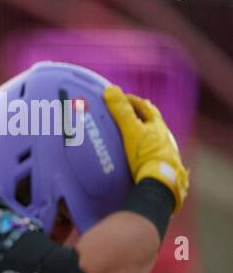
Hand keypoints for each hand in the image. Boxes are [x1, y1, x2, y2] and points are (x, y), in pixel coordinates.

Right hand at [103, 85, 189, 212]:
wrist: (158, 182)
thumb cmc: (146, 155)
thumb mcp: (131, 130)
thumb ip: (121, 111)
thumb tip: (110, 89)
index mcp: (158, 126)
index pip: (146, 107)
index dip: (132, 100)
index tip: (119, 97)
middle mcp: (163, 136)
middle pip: (149, 121)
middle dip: (137, 115)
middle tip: (123, 112)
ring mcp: (162, 151)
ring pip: (149, 136)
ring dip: (138, 132)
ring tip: (124, 133)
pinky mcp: (157, 164)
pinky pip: (146, 151)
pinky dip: (138, 147)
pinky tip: (130, 152)